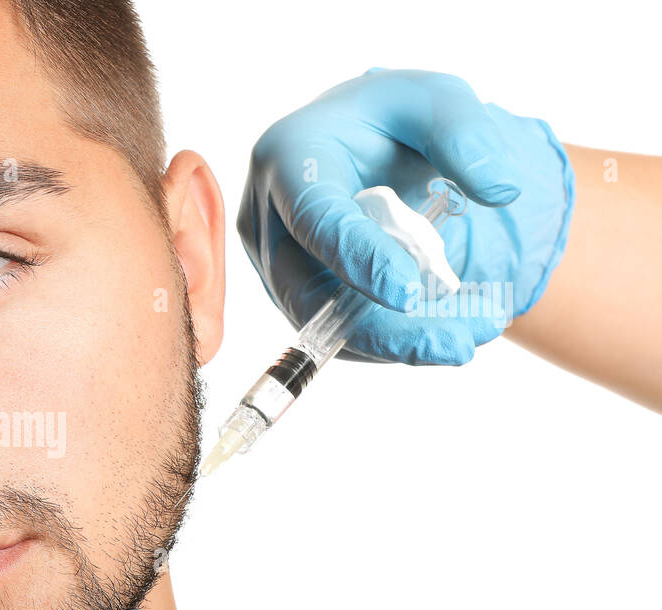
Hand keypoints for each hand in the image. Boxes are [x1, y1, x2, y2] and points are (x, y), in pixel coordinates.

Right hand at [237, 68, 574, 364]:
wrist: (363, 140)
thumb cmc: (392, 117)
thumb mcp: (435, 100)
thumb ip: (465, 133)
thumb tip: (503, 189)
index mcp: (288, 154)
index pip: (314, 217)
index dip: (357, 258)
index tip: (408, 294)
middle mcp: (267, 216)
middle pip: (308, 290)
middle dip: (381, 329)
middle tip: (457, 346)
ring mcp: (275, 262)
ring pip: (323, 322)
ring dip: (397, 342)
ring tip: (470, 338)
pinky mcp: (294, 292)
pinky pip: (337, 329)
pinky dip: (393, 339)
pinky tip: (446, 332)